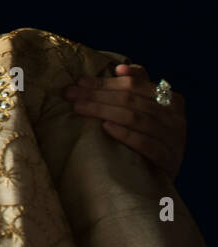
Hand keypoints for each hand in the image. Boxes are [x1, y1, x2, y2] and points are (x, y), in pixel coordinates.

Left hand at [63, 64, 186, 180]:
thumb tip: (120, 67)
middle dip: (97, 95)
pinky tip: (106, 128)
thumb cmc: (149, 137)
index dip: (105, 82)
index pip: (134, 85)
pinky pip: (145, 144)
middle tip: (70, 94)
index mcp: (171, 100)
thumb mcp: (146, 110)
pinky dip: (125, 134)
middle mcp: (175, 118)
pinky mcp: (169, 160)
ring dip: (104, 111)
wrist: (161, 178)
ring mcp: (174, 139)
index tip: (78, 82)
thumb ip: (137, 87)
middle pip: (131, 100)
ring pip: (136, 119)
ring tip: (80, 108)